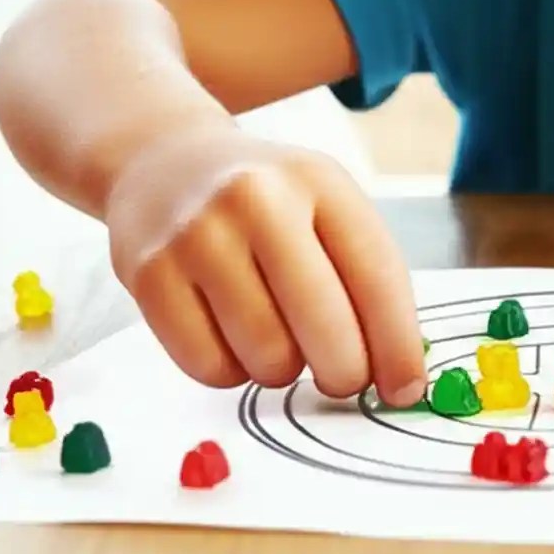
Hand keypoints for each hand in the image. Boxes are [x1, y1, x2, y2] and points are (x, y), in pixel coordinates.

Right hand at [102, 126, 425, 405]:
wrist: (166, 164)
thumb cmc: (268, 204)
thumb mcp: (328, 211)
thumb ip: (368, 283)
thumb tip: (399, 378)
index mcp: (319, 181)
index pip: (377, 278)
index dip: (398, 347)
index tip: (405, 389)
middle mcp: (257, 199)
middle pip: (325, 328)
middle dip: (345, 373)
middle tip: (342, 376)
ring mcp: (197, 235)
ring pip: (268, 357)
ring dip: (282, 369)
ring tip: (275, 334)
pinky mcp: (148, 274)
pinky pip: (211, 368)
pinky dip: (231, 370)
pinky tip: (231, 335)